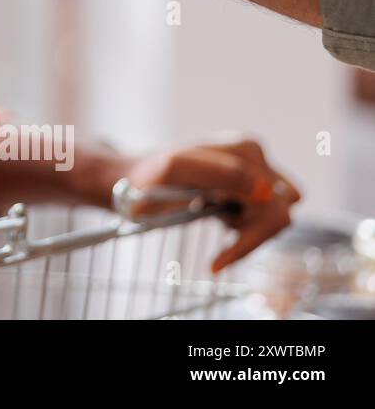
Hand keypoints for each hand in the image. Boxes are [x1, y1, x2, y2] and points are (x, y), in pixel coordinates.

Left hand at [120, 138, 299, 271]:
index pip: (272, 201)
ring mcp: (252, 175)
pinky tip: (212, 221)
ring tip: (207, 219)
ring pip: (275, 219)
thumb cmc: (147, 177)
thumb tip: (266, 191)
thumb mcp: (175, 170)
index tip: (216, 262)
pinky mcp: (246, 192)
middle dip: (249, 234)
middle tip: (215, 244)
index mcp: (245, 150)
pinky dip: (242, 234)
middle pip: (280, 212)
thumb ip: (220, 174)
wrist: (132, 180)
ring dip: (245, 233)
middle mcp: (254, 159)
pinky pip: (263, 222)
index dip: (249, 236)